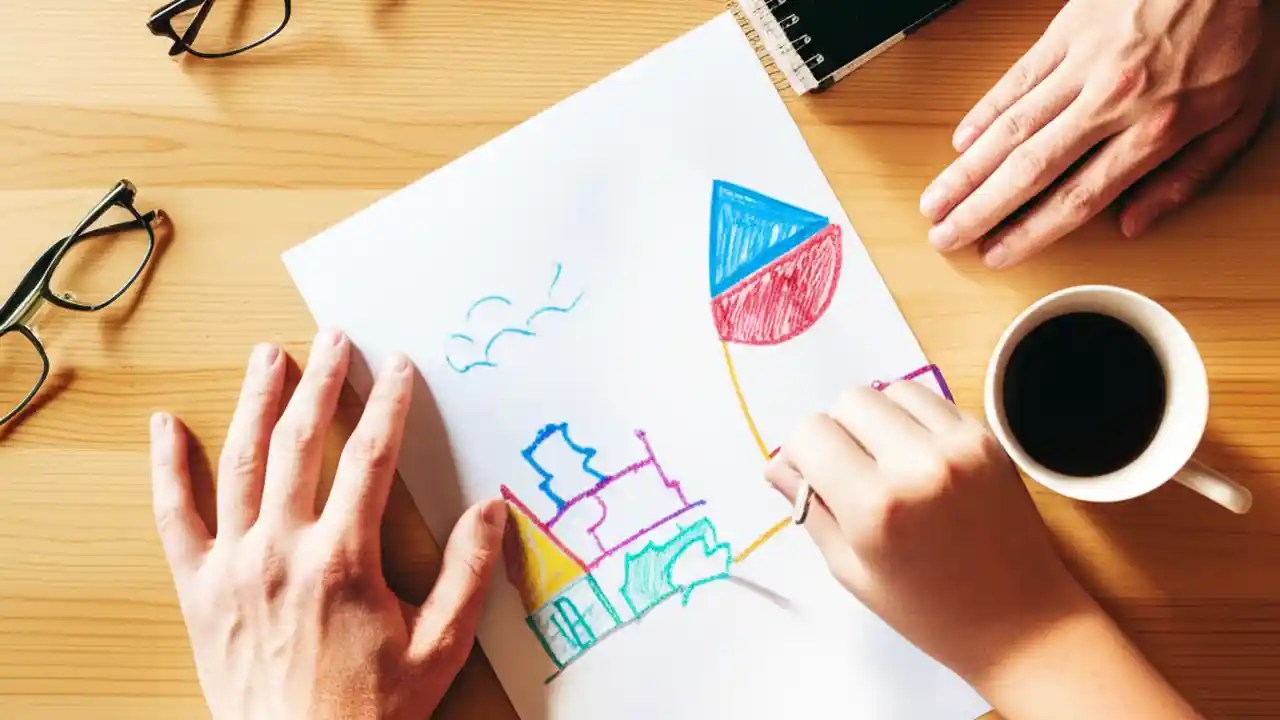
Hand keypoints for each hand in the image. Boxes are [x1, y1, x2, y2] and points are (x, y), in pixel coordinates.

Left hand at [149, 331, 506, 719]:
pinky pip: (174, 517)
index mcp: (342, 560)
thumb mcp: (439, 650)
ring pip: (240, 463)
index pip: (369, 458)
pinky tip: (165, 426)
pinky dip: (167, 468)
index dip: (388, 405)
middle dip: (321, 382)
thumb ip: (467, 577)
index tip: (398, 369)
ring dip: (255, 402)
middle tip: (333, 339)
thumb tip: (491, 512)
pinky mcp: (199, 589)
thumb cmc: (369, 714)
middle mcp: (281, 550)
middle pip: (299, 443)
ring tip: (268, 356)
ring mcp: (232, 566)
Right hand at [766, 383, 1200, 718]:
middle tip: (850, 470)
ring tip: (887, 460)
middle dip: (838, 430)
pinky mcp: (988, 438)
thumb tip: (777, 463)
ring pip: (890, 390)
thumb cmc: (929, 612)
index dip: (802, 453)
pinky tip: (918, 456)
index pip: (810, 433)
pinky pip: (930, 399)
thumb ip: (809, 508)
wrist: (1022, 623)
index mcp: (875, 507)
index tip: (813, 476)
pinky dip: (913, 418)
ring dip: (877, 418)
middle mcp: (917, 464)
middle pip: (849, 400)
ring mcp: (959, 446)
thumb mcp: (851, 570)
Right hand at [921, 0, 1278, 267]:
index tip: (997, 255)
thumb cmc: (1242, 34)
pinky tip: (959, 144)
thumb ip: (1190, 177)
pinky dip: (983, 113)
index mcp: (1159, 129)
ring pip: (1012, 129)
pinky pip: (1015, 79)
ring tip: (935, 201)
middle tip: (945, 238)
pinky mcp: (1067, 30)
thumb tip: (1135, 224)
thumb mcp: (1243, 116)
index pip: (1078, 198)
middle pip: (1031, 171)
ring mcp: (1085, 63)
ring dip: (967, 171)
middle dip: (980, 211)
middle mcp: (1113, 100)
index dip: (1030, 234)